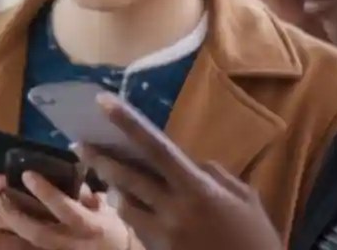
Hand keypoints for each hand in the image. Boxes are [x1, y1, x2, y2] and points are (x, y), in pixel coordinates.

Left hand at [0, 172, 140, 249]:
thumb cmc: (112, 230)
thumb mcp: (105, 209)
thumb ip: (85, 193)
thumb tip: (66, 172)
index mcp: (89, 226)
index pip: (65, 208)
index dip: (46, 192)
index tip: (27, 174)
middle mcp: (73, 244)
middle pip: (38, 232)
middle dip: (14, 214)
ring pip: (28, 246)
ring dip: (7, 229)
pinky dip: (12, 244)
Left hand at [72, 93, 282, 249]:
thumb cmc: (256, 239)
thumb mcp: (244, 198)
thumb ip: (214, 174)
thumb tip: (189, 161)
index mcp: (197, 189)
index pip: (154, 148)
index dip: (126, 123)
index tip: (102, 101)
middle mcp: (174, 210)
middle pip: (126, 178)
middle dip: (100, 159)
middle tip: (79, 144)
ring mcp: (163, 235)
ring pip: (124, 206)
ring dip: (113, 190)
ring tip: (105, 177)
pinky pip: (136, 228)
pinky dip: (131, 214)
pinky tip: (130, 205)